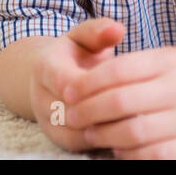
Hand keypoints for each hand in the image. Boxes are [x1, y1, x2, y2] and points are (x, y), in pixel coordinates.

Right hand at [28, 18, 125, 151]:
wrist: (54, 77)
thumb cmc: (76, 53)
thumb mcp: (85, 36)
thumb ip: (99, 31)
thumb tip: (118, 29)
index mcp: (45, 67)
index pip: (65, 82)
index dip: (93, 86)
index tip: (122, 83)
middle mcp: (39, 97)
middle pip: (69, 111)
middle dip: (102, 109)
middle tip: (135, 105)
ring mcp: (46, 121)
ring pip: (74, 132)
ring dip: (103, 127)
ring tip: (132, 119)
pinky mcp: (56, 139)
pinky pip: (77, 145)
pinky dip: (100, 141)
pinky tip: (123, 131)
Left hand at [62, 45, 175, 158]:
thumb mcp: (169, 60)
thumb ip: (134, 66)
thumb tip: (88, 81)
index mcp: (169, 61)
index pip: (118, 69)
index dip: (87, 82)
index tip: (68, 91)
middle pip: (121, 102)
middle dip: (88, 111)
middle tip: (72, 117)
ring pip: (134, 132)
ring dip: (105, 136)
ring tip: (92, 135)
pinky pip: (155, 156)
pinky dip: (131, 155)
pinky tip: (119, 150)